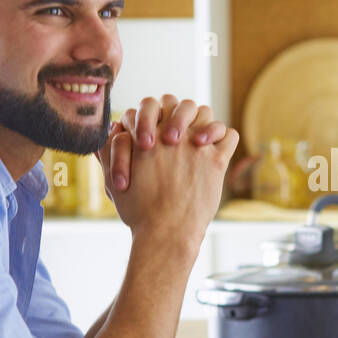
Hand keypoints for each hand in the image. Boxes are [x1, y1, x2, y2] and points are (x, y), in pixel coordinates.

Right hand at [93, 97, 237, 240]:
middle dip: (179, 113)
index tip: (155, 133)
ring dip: (203, 122)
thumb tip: (110, 131)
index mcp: (146, 136)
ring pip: (206, 114)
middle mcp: (173, 135)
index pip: (153, 104)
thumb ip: (108, 153)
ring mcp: (197, 146)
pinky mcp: (217, 161)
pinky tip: (216, 148)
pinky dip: (224, 138)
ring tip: (199, 138)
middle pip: (181, 104)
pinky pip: (229, 135)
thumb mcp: (113, 180)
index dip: (154, 114)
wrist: (166, 233)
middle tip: (177, 133)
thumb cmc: (139, 212)